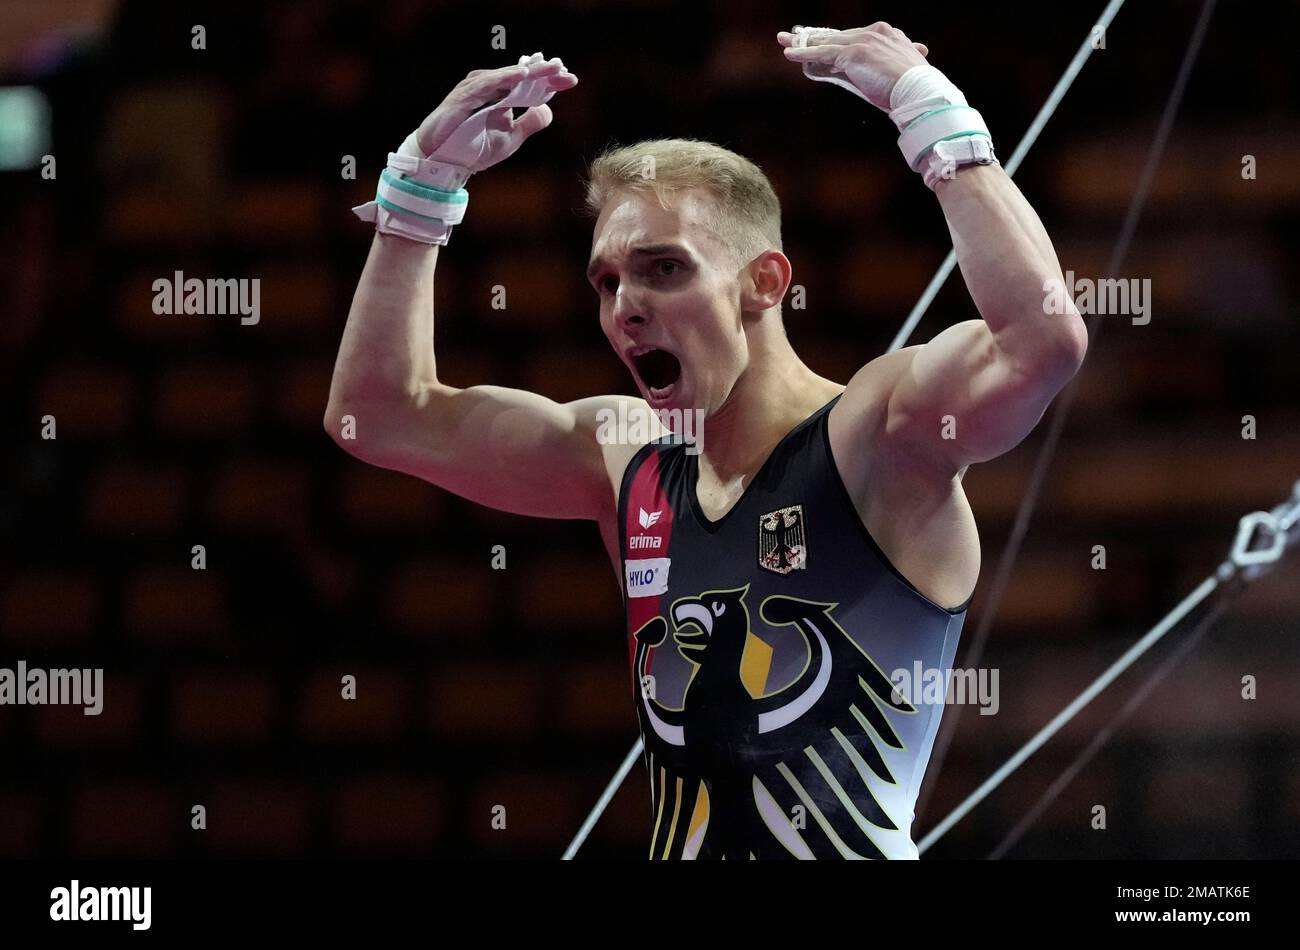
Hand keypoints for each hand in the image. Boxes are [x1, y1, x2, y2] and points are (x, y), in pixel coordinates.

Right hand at [413, 55, 577, 171]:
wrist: (443, 163)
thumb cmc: (471, 149)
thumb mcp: (509, 139)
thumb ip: (528, 124)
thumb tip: (548, 110)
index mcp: (501, 97)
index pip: (529, 85)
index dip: (549, 81)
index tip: (571, 80)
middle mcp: (489, 88)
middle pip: (520, 76)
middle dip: (542, 71)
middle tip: (562, 67)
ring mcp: (475, 90)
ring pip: (505, 76)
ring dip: (526, 70)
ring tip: (546, 67)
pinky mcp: (463, 96)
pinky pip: (485, 84)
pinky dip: (503, 78)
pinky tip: (521, 75)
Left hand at [778, 23, 926, 110]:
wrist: (918, 91)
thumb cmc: (910, 88)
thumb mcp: (896, 71)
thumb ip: (884, 67)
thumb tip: (876, 73)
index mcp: (886, 33)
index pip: (852, 36)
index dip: (833, 39)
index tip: (820, 39)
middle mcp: (873, 32)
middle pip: (836, 35)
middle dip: (813, 36)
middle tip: (794, 36)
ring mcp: (863, 40)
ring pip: (826, 41)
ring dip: (802, 42)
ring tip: (784, 41)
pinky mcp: (853, 53)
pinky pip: (823, 53)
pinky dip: (804, 53)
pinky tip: (789, 54)